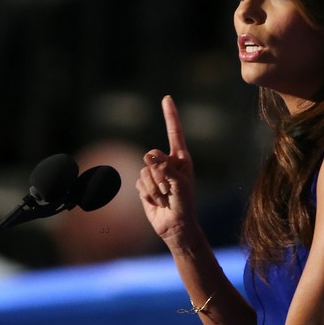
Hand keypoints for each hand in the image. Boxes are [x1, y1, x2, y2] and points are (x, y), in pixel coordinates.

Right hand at [137, 96, 198, 247]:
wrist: (175, 226)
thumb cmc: (184, 205)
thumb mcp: (179, 185)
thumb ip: (165, 168)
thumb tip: (149, 156)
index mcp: (181, 159)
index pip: (174, 133)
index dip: (170, 115)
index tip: (166, 98)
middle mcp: (167, 163)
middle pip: (151, 155)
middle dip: (157, 174)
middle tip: (168, 190)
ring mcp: (155, 174)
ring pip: (144, 171)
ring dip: (153, 188)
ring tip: (164, 199)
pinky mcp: (144, 186)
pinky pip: (138, 184)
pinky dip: (147, 195)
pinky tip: (157, 203)